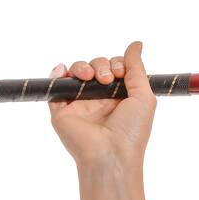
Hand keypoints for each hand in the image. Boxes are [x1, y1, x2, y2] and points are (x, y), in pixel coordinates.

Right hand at [49, 40, 155, 169]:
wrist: (111, 155)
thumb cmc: (132, 131)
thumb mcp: (144, 97)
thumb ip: (137, 69)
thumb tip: (136, 44)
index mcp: (119, 97)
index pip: (114, 68)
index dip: (117, 64)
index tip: (121, 74)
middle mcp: (99, 99)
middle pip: (95, 66)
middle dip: (101, 64)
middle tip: (108, 79)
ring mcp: (79, 104)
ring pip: (75, 72)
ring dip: (82, 66)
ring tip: (89, 77)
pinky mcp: (61, 110)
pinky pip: (55, 86)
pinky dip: (57, 73)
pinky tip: (65, 71)